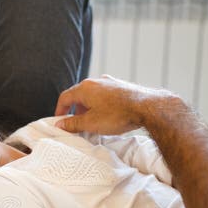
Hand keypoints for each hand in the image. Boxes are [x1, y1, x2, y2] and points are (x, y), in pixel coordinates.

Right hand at [54, 75, 180, 134]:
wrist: (147, 108)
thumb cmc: (118, 114)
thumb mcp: (90, 123)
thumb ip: (72, 123)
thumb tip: (59, 125)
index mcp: (85, 88)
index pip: (65, 97)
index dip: (59, 111)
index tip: (59, 121)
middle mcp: (97, 82)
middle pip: (79, 96)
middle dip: (75, 111)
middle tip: (76, 125)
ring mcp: (111, 83)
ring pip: (93, 96)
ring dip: (89, 109)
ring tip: (93, 123)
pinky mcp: (122, 87)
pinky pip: (106, 96)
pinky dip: (101, 106)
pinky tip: (108, 117)